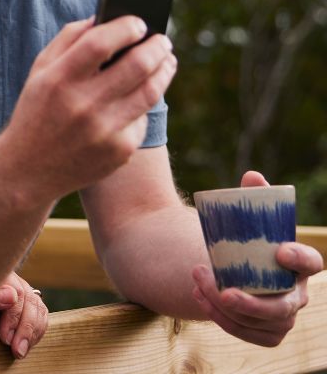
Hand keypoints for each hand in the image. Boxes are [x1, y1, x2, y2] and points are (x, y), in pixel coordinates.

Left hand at [0, 273, 46, 359]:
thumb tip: (12, 295)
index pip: (17, 292)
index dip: (14, 317)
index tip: (6, 339)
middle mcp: (10, 280)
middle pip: (30, 300)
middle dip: (25, 328)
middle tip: (16, 351)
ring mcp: (19, 291)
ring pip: (37, 307)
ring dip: (33, 332)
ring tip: (20, 352)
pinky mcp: (24, 305)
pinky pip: (39, 314)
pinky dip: (36, 330)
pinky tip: (27, 344)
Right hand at [5, 17, 176, 203]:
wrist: (28, 170)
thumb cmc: (37, 110)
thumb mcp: (40, 70)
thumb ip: (68, 38)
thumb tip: (104, 18)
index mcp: (58, 79)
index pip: (100, 43)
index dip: (125, 28)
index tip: (139, 22)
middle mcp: (82, 104)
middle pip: (136, 65)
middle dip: (156, 46)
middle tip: (163, 39)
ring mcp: (104, 131)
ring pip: (150, 92)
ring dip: (164, 70)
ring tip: (167, 60)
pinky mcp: (119, 152)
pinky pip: (141, 118)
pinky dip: (142, 103)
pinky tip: (138, 97)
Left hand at [191, 171, 323, 346]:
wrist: (236, 264)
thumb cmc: (248, 237)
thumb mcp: (250, 216)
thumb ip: (253, 197)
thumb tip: (252, 176)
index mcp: (299, 263)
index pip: (312, 262)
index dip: (301, 258)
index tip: (280, 249)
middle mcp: (296, 294)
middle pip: (283, 308)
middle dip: (253, 304)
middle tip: (224, 290)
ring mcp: (283, 317)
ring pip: (260, 323)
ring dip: (225, 307)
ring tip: (198, 278)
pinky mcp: (266, 332)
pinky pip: (245, 333)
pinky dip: (220, 318)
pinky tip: (199, 296)